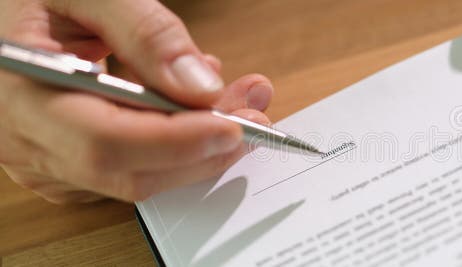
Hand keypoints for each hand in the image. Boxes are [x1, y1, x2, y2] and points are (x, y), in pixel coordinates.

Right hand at [0, 0, 273, 202]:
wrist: (4, 13)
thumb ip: (144, 32)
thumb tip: (201, 87)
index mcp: (20, 95)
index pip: (104, 143)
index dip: (177, 142)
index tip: (234, 125)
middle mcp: (28, 142)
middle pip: (131, 172)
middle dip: (205, 147)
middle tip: (255, 108)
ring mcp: (47, 161)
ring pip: (139, 177)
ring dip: (200, 144)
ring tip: (239, 96)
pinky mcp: (67, 164)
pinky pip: (132, 169)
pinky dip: (177, 143)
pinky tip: (195, 104)